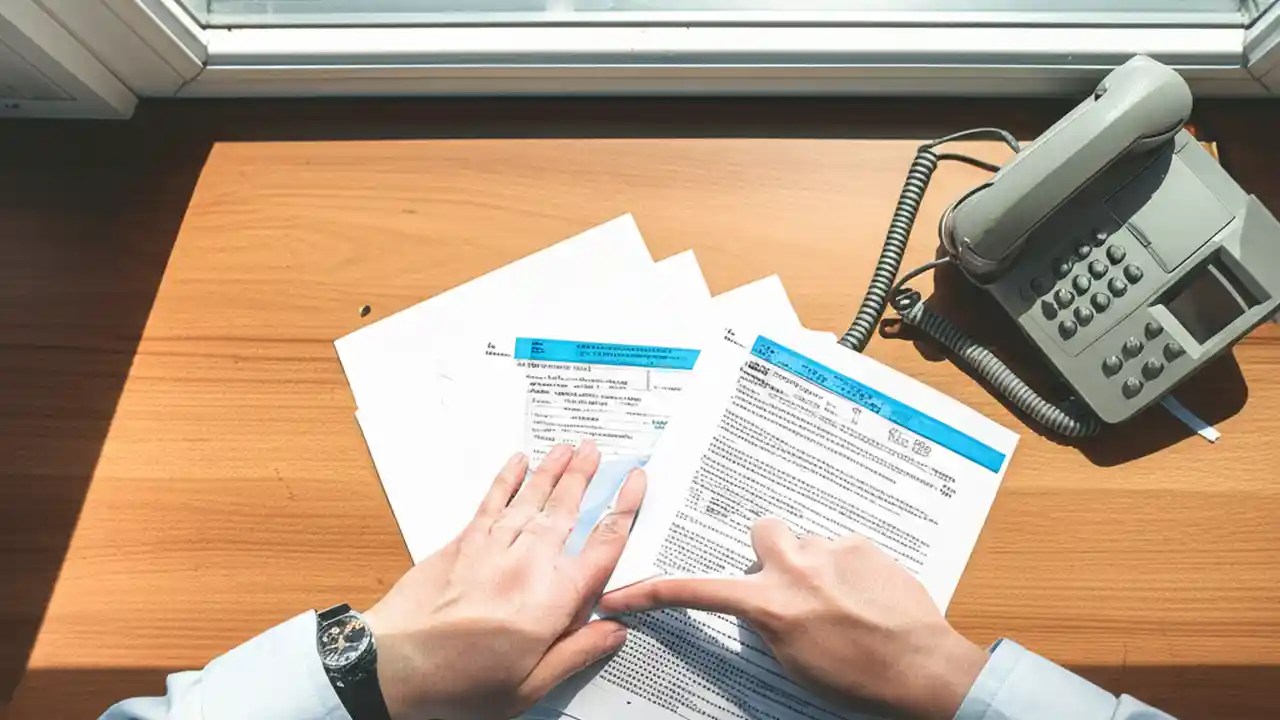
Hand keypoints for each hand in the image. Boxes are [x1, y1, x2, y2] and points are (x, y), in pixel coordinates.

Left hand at [364, 440, 646, 719]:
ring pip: (531, 499)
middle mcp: (527, 564)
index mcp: (552, 600)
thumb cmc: (459, 685)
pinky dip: (506, 480)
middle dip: (585, 476)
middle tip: (598, 449)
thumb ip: (576, 652)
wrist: (393, 668)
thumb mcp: (530, 687)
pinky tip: (518, 462)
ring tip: (570, 447)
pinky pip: (491, 502)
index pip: (603, 546)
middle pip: (566, 510)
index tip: (637, 483)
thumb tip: (615, 629)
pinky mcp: (462, 544)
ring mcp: (492, 549)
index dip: (625, 509)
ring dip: (552, 470)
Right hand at [598, 517, 986, 719]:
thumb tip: (762, 602)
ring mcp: (832, 551)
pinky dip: (850, 570)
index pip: (698, 592)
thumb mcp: (793, 662)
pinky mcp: (863, 544)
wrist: (923, 669)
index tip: (622, 593)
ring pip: (808, 543)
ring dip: (816, 564)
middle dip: (770, 549)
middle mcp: (795, 569)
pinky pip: (843, 549)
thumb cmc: (859, 677)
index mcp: (771, 606)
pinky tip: (867, 596)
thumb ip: (768, 623)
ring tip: (843, 601)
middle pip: (762, 531)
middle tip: (792, 581)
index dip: (654, 592)